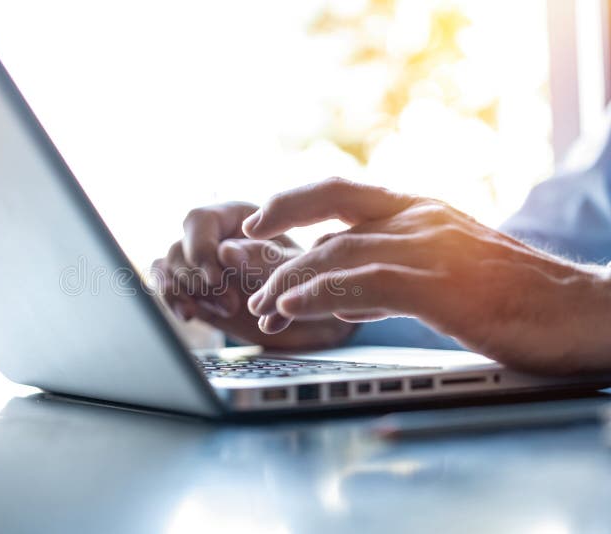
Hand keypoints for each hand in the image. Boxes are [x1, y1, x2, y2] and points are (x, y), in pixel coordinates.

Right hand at [150, 202, 354, 349]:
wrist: (306, 308)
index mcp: (234, 215)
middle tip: (230, 304)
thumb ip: (263, 258)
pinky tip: (189, 315)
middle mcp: (211, 233)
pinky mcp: (189, 285)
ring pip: (169, 267)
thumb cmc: (307, 277)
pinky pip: (165, 284)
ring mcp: (197, 259)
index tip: (215, 278)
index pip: (198, 221)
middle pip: (180, 247)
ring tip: (224, 310)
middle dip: (199, 280)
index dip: (201, 249)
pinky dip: (172, 300)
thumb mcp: (295, 266)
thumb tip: (226, 253)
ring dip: (189, 292)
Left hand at [244, 177, 610, 373]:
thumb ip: (389, 274)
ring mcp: (431, 247)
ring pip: (340, 250)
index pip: (340, 195)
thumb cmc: (513, 296)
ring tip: (262, 305)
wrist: (581, 313)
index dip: (291, 205)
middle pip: (331, 208)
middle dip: (278, 228)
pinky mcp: (441, 285)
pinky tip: (292, 308)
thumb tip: (342, 293)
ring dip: (292, 278)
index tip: (255, 223)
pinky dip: (323, 295)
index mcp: (419, 211)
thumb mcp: (443, 273)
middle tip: (239, 255)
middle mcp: (420, 218)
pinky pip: (366, 282)